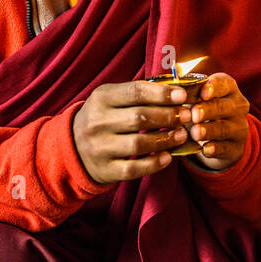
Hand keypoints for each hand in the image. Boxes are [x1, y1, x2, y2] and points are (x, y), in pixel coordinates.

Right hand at [71, 80, 192, 184]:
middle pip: (140, 118)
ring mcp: (99, 147)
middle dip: (169, 116)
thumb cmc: (104, 117)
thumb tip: (177, 91)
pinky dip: (154, 163)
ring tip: (182, 134)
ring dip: (166, 139)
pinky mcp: (104, 169)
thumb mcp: (113, 98)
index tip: (183, 96)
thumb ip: (140, 93)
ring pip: (139, 144)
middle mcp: (97, 122)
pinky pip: (133, 168)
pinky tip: (168, 157)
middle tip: (188, 116)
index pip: (136, 92)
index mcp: (101, 98)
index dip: (162, 94)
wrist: (72, 147)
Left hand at [184, 72, 250, 171]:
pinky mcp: (236, 147)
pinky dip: (215, 149)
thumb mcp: (198, 100)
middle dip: (208, 110)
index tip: (202, 93)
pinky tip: (205, 149)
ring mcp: (238, 127)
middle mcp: (237, 106)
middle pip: (223, 106)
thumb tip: (168, 90)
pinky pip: (226, 148)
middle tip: (194, 114)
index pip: (223, 83)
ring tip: (195, 133)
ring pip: (224, 128)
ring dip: (209, 130)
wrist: (220, 139)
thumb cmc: (203, 112)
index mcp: (228, 89)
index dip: (213, 87)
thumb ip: (186, 94)